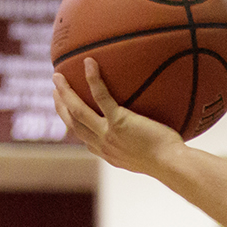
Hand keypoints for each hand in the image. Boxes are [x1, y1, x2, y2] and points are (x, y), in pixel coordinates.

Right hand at [52, 61, 182, 175]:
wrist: (172, 165)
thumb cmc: (170, 161)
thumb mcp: (151, 156)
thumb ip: (143, 143)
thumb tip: (154, 131)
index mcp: (108, 153)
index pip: (84, 138)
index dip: (72, 124)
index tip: (67, 112)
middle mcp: (103, 145)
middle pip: (73, 124)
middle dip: (60, 106)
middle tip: (54, 90)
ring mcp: (108, 134)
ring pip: (78, 111)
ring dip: (65, 93)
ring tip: (57, 75)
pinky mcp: (119, 122)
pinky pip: (101, 97)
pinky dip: (92, 79)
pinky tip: (89, 62)